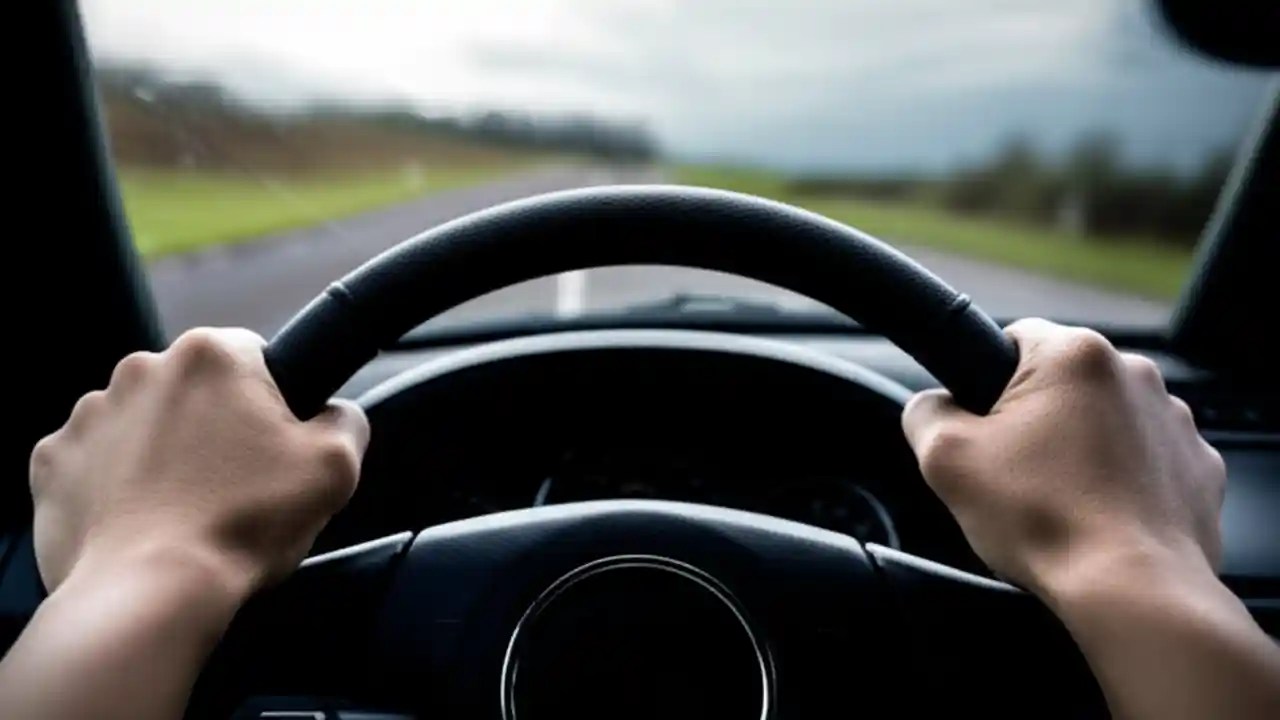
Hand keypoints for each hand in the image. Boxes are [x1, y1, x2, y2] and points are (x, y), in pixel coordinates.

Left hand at [29, 327, 368, 599]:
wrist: (149, 595)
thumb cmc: (243, 525)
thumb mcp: (336, 467)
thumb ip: (347, 421)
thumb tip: (336, 414)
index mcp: (213, 355)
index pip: (256, 355)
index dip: (274, 402)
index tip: (275, 445)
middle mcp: (142, 369)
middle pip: (197, 389)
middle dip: (216, 425)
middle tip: (238, 484)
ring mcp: (88, 415)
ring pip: (145, 423)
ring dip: (165, 453)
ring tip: (189, 508)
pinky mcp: (53, 462)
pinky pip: (95, 463)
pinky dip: (117, 485)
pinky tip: (144, 520)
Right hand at [901, 318, 1224, 600]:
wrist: (1132, 591)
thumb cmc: (1047, 521)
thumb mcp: (944, 459)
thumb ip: (925, 413)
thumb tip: (932, 406)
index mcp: (1074, 354)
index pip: (1011, 339)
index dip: (984, 385)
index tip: (981, 429)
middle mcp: (1135, 374)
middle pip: (1060, 384)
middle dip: (1033, 421)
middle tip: (1012, 473)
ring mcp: (1174, 422)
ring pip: (1102, 422)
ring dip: (1078, 450)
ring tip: (1057, 502)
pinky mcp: (1199, 468)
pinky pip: (1143, 462)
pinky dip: (1119, 483)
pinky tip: (1097, 517)